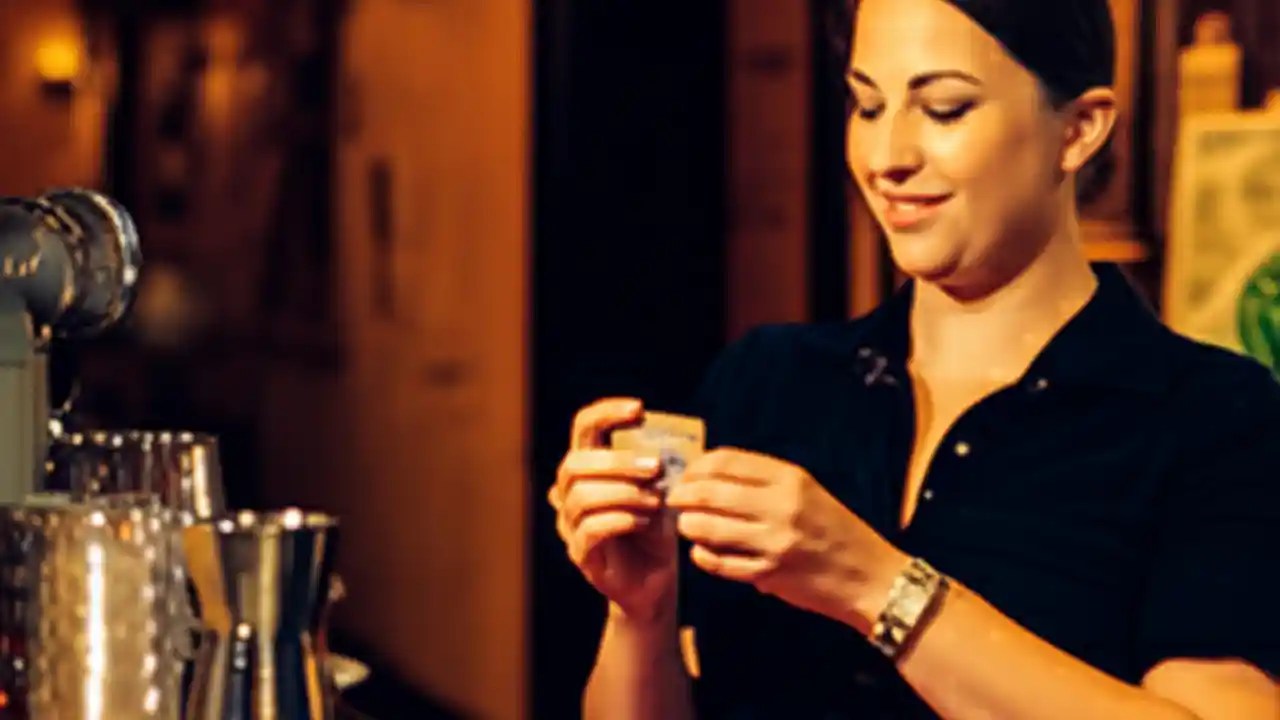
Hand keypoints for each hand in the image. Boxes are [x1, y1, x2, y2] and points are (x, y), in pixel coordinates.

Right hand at [549, 398, 678, 621]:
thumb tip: (658, 449)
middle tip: (656, 467)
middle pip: (574, 463)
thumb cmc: (655, 529)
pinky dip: (620, 520)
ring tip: (656, 500)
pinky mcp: (580, 554)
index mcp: (589, 468)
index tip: (639, 409)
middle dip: (618, 461)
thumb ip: (654, 468)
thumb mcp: (660, 491)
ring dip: (624, 493)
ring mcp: (570, 524)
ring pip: (581, 497)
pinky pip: (590, 530)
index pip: (583, 428)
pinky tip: (644, 521)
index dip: (605, 413)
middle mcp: (570, 493)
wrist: (654, 580)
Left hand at [666, 447, 907, 631]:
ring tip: (685, 525)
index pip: (726, 461)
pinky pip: (720, 563)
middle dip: (683, 495)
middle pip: (711, 491)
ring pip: (709, 527)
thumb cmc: (835, 530)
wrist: (871, 576)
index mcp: (790, 478)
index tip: (687, 474)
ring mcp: (775, 541)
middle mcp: (782, 505)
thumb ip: (765, 482)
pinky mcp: (770, 574)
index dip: (697, 466)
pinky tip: (700, 553)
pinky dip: (703, 557)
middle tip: (673, 500)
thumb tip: (711, 475)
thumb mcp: (807, 492)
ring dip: (688, 525)